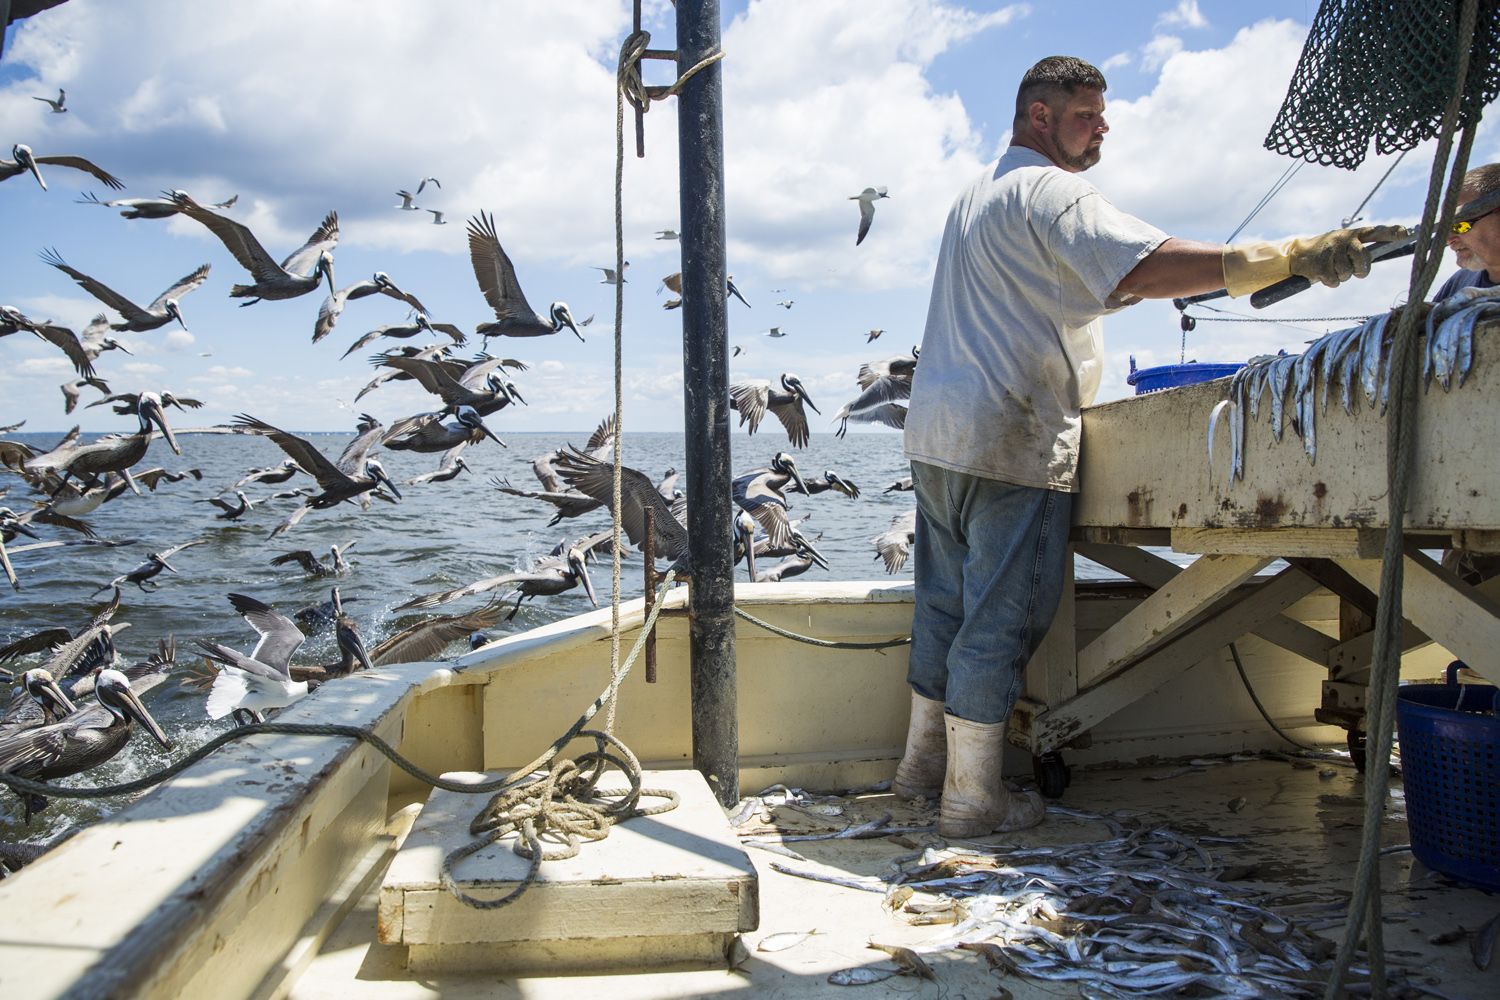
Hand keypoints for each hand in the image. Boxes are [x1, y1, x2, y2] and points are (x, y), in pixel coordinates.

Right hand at [1288, 225, 1410, 287]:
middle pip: (1362, 257)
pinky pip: (1335, 281)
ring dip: (1343, 276)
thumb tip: (1378, 256)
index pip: (1375, 232)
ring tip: (1334, 269)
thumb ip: (1362, 248)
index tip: (1405, 233)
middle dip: (1362, 269)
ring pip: (1348, 273)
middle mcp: (1343, 240)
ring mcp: (1331, 252)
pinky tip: (1324, 274)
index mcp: (1353, 234)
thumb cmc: (1330, 250)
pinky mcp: (1320, 266)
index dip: (1391, 233)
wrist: (1300, 254)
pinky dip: (1332, 282)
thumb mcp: (1346, 244)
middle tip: (1358, 272)